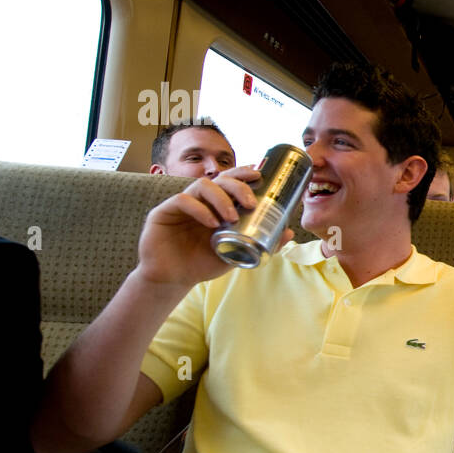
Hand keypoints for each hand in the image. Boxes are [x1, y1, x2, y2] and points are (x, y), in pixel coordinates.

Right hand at [136, 167, 290, 288]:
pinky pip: (182, 200)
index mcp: (216, 204)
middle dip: (237, 186)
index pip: (229, 180)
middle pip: (219, 179)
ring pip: (202, 185)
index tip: (260, 175)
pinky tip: (212, 222)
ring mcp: (181, 204)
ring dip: (221, 198)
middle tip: (251, 202)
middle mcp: (200, 200)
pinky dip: (200, 209)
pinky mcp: (163, 212)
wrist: (173, 279)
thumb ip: (261, 243)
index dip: (243, 173)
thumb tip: (290, 233)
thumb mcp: (236, 253)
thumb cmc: (203, 263)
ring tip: (232, 217)